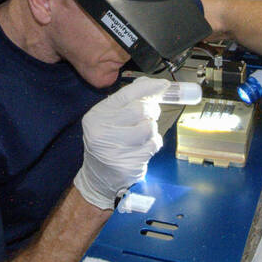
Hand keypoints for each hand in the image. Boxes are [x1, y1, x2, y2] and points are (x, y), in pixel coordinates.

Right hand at [75, 76, 169, 209]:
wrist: (99, 178)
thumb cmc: (108, 143)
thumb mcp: (110, 119)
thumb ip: (127, 102)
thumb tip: (149, 84)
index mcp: (97, 115)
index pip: (126, 94)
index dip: (148, 88)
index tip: (164, 84)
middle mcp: (102, 130)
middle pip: (140, 109)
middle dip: (152, 110)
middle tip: (152, 114)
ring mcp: (114, 148)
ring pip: (149, 127)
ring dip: (152, 129)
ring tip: (145, 134)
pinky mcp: (127, 163)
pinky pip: (153, 145)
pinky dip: (154, 143)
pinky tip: (144, 147)